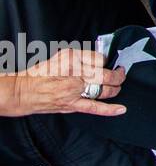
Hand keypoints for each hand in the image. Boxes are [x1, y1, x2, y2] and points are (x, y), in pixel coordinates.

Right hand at [1, 48, 125, 116]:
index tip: (104, 63)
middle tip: (120, 72)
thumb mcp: (62, 56)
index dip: (105, 61)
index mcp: (72, 60)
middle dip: (117, 74)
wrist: (24, 91)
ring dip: (115, 88)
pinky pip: (95, 108)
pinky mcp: (72, 105)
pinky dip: (110, 109)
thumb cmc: (41, 73)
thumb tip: (99, 60)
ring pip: (104, 90)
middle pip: (106, 75)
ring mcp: (75, 91)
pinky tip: (122, 109)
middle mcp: (75, 75)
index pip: (100, 59)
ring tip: (117, 85)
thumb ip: (82, 56)